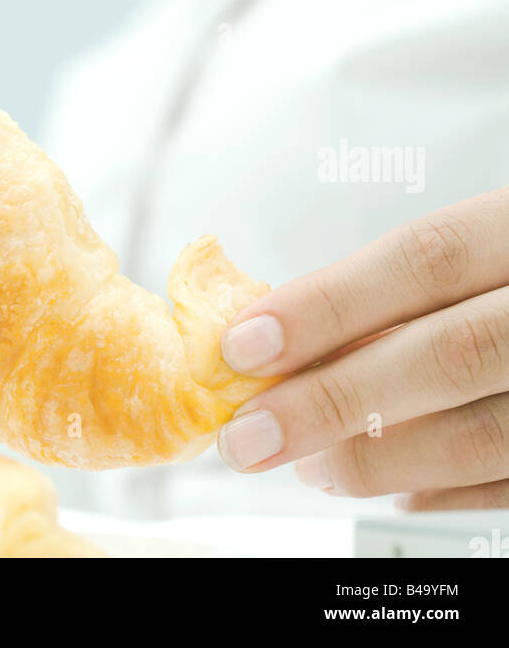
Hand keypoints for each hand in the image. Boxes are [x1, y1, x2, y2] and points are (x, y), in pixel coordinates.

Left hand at [216, 186, 508, 510]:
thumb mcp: (490, 234)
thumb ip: (412, 278)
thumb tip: (287, 328)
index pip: (425, 259)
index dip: (329, 303)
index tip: (243, 343)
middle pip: (445, 356)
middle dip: (332, 401)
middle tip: (250, 436)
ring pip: (482, 436)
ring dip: (378, 460)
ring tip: (308, 464)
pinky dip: (446, 492)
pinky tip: (394, 487)